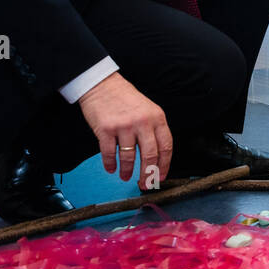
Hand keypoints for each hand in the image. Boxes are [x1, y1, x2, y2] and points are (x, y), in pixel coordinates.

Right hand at [79, 72, 171, 188]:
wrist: (102, 84)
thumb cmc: (125, 98)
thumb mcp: (148, 109)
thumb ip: (153, 129)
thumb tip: (156, 157)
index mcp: (157, 117)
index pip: (166, 147)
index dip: (164, 165)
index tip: (160, 176)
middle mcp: (142, 122)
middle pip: (150, 156)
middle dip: (147, 174)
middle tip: (145, 184)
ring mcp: (124, 126)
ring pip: (129, 157)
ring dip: (128, 171)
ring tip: (126, 176)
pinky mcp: (106, 129)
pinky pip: (110, 153)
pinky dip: (110, 164)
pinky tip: (111, 168)